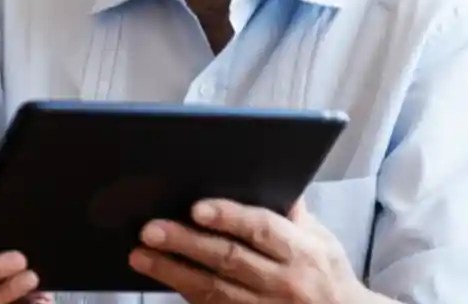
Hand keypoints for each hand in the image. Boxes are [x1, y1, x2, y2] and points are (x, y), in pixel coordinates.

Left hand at [129, 199, 378, 303]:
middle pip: (228, 260)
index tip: (196, 207)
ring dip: (172, 272)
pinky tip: (162, 280)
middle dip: (185, 243)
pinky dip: (186, 294)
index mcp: (302, 252)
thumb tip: (264, 175)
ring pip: (213, 290)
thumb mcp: (320, 239)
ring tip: (140, 256)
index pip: (262, 229)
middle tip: (149, 229)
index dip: (229, 217)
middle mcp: (283, 283)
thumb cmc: (327, 275)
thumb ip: (292, 211)